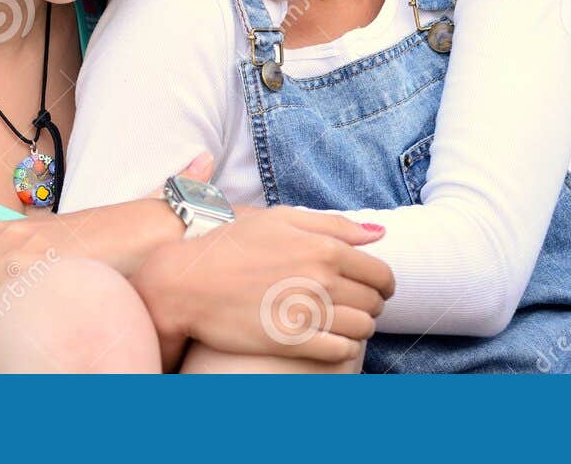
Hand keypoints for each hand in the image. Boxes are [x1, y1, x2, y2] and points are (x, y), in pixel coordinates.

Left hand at [0, 153, 214, 316]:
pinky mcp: (31, 261)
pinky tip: (48, 321)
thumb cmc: (103, 255)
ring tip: (39, 322)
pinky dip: (15, 321)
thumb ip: (17, 280)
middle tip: (23, 324)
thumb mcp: (49, 258)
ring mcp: (15, 246)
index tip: (4, 320)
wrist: (146, 233)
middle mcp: (2, 235)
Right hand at [131, 206, 394, 365]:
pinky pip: (340, 352)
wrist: (187, 281)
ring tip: (343, 324)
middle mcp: (321, 279)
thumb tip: (378, 232)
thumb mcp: (279, 219)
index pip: (380, 273)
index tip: (375, 288)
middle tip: (354, 304)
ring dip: (360, 328)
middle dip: (371, 304)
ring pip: (362, 329)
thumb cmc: (231, 245)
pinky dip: (343, 348)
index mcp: (323, 247)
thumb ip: (332, 223)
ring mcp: (308, 313)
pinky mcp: (292, 342)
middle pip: (374, 302)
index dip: (383, 283)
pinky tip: (330, 341)